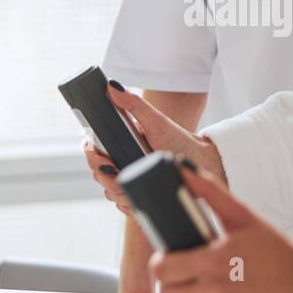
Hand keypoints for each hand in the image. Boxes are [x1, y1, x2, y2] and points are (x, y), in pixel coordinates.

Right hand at [83, 82, 224, 213]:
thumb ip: (133, 104)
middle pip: (97, 173)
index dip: (90, 154)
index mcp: (121, 143)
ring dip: (118, 190)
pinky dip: (129, 204)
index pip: (93, 150)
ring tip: (134, 181)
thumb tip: (112, 85)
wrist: (201, 164)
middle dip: (104, 175)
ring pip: (109, 192)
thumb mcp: (156, 121)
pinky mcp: (139, 198)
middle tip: (116, 170)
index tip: (98, 156)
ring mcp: (130, 181)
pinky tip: (139, 196)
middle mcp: (122, 163)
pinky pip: (123, 207)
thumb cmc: (179, 140)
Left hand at [151, 162, 292, 292]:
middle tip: (186, 274)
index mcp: (213, 262)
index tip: (168, 260)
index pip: (161, 270)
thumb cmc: (277, 252)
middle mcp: (215, 292)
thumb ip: (210, 193)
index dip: (161, 263)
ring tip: (200, 290)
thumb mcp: (243, 216)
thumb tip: (184, 173)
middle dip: (173, 282)